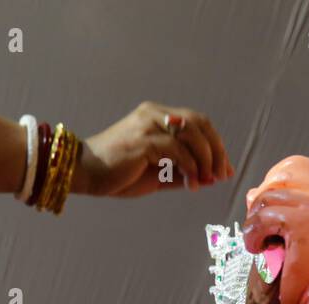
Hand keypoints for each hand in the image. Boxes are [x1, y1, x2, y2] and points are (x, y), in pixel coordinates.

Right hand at [73, 101, 233, 197]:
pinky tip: (192, 184)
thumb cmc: (118, 174)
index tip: (224, 170)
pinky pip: (177, 151)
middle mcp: (154, 114)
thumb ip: (184, 171)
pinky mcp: (143, 141)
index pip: (198, 122)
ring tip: (206, 181)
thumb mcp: (158, 173)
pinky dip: (190, 168)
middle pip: (200, 123)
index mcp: (157, 116)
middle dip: (216, 150)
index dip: (216, 144)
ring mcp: (148, 124)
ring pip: (192, 135)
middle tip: (221, 175)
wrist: (84, 174)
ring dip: (205, 160)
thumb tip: (213, 177)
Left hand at [241, 156, 308, 303]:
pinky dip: (253, 235)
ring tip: (261, 244)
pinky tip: (258, 249)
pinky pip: (261, 219)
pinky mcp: (301, 223)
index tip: (271, 211)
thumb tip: (252, 192)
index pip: (294, 166)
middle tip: (263, 230)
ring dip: (254, 222)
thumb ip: (287, 207)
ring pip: (264, 198)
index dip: (273, 185)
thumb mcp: (308, 229)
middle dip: (261, 202)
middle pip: (276, 178)